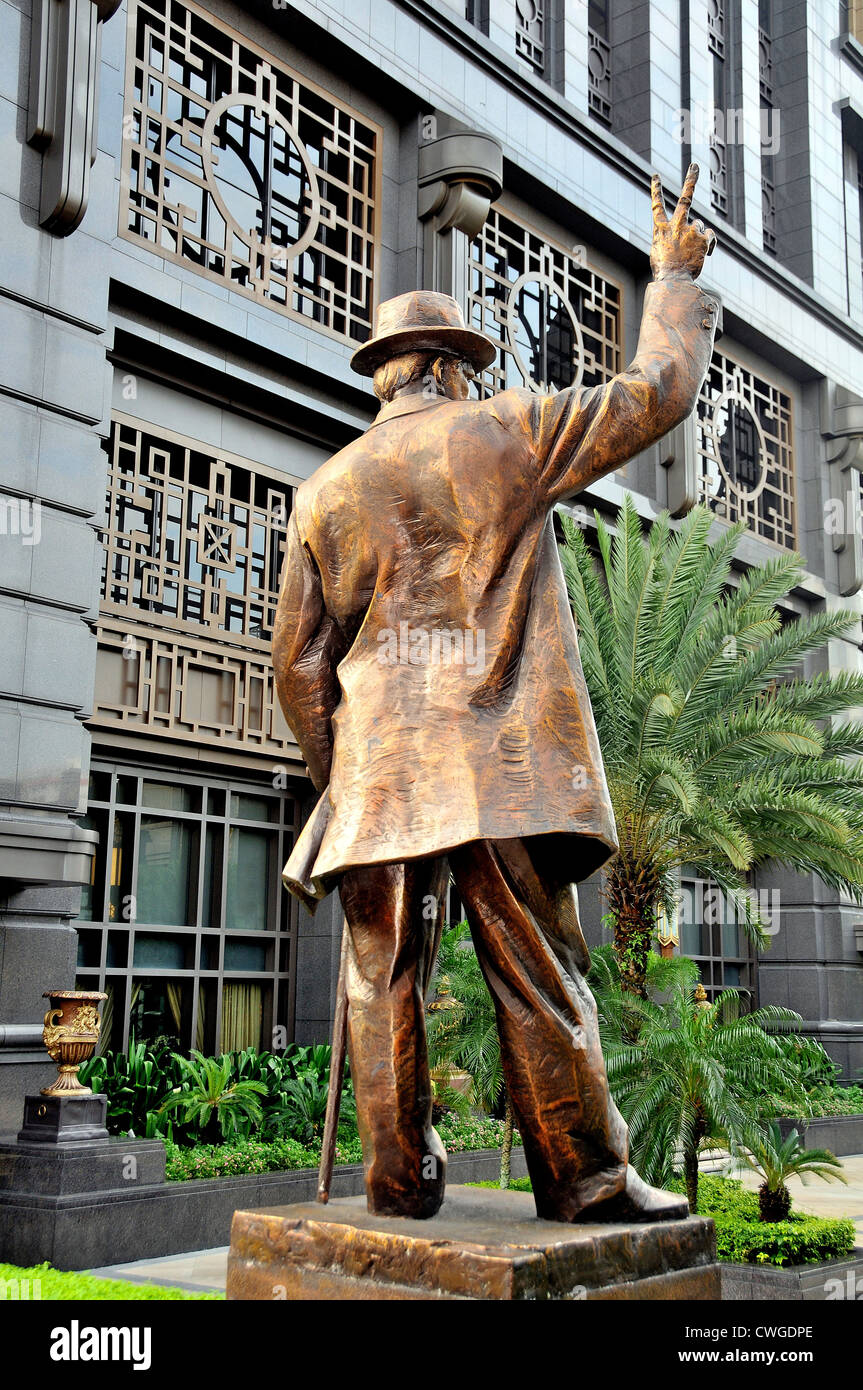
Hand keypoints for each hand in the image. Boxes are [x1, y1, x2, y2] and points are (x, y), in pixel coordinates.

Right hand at [650, 163, 716, 282]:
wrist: (674, 281)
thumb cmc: (665, 270)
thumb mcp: (659, 252)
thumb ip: (669, 238)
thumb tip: (682, 234)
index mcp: (661, 229)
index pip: (657, 206)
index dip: (656, 190)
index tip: (655, 176)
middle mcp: (676, 226)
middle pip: (685, 198)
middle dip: (690, 181)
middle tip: (695, 166)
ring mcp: (690, 230)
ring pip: (698, 225)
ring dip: (697, 236)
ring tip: (692, 252)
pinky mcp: (703, 238)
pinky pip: (709, 236)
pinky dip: (709, 244)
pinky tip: (704, 254)